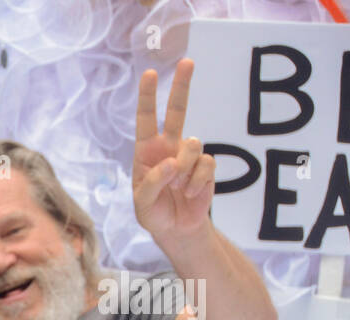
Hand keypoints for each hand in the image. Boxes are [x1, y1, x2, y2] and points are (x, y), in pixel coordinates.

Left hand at [133, 58, 214, 245]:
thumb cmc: (154, 213)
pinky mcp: (206, 167)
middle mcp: (168, 148)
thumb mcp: (143, 203)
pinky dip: (197, 182)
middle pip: (177, 112)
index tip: (150, 74)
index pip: (146, 119)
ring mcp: (189, 156)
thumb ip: (152, 183)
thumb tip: (172, 162)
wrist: (176, 229)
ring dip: (184, 170)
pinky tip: (190, 193)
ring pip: (193, 144)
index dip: (148, 97)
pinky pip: (205, 165)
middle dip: (182, 86)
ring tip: (177, 188)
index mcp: (147, 152)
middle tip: (188, 61)